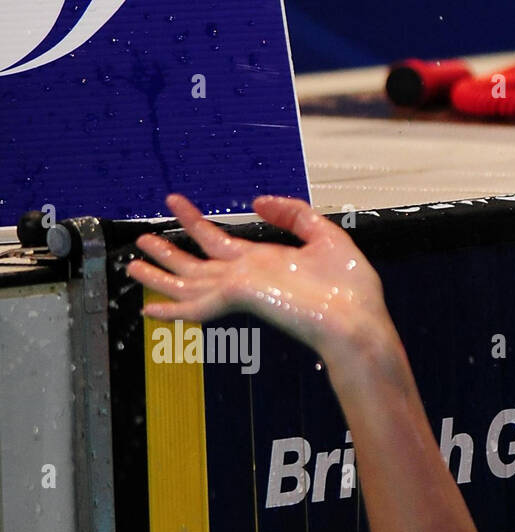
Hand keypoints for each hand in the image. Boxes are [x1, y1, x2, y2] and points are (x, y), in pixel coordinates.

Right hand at [127, 193, 396, 374]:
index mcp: (265, 263)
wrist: (358, 323)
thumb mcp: (324, 236)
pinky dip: (171, 309)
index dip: (195, 222)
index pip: (221, 241)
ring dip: (160, 274)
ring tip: (132, 264)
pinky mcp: (240, 298)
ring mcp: (242, 289)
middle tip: (141, 240)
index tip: (174, 202)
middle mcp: (248, 277)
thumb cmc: (350, 290)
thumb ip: (293, 213)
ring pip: (189, 283)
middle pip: (198, 264)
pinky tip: (148, 309)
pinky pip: (197, 305)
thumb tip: (256, 202)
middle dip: (169, 252)